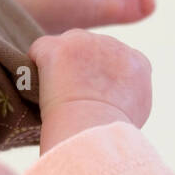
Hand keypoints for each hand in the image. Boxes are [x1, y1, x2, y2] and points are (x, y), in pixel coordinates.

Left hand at [29, 29, 151, 130]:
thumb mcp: (137, 113)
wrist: (94, 129)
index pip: (118, 59)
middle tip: (75, 100)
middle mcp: (113, 45)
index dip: (103, 76)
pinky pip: (40, 50)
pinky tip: (42, 89)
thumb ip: (131, 95)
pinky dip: (37, 67)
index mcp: (137, 62)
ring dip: (59, 68)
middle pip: (90, 49)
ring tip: (60, 97)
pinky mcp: (58, 47)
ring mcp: (85, 42)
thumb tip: (118, 97)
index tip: (96, 95)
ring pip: (65, 48)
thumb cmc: (112, 133)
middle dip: (80, 69)